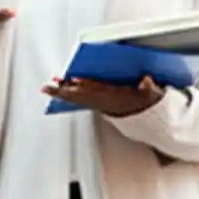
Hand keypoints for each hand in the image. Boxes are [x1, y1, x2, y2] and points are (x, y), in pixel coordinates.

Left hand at [41, 74, 164, 116]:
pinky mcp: (93, 103)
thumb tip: (146, 80)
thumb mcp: (150, 94)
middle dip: (63, 91)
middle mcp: (102, 101)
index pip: (96, 90)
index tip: (74, 80)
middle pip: (79, 96)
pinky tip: (59, 87)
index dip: (84, 85)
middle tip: (48, 87)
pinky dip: (66, 94)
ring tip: (48, 87)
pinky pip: (76, 99)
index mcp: (113, 97)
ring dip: (61, 92)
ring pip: (75, 98)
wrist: (141, 118)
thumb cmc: (143, 101)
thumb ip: (148, 88)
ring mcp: (96, 103)